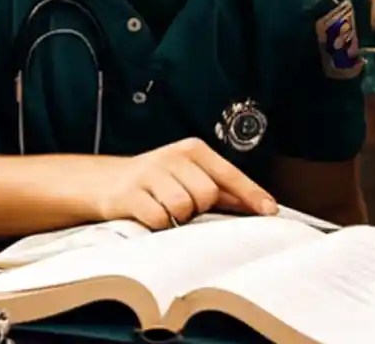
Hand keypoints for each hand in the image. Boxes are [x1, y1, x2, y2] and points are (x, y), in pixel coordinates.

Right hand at [91, 138, 278, 229]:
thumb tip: (259, 206)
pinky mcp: (130, 193)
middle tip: (184, 207)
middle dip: (199, 208)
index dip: (251, 194)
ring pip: (183, 207)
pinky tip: (150, 215)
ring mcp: (149, 173)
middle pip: (207, 194)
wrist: (105, 181)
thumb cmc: (156, 181)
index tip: (270, 211)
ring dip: (177, 218)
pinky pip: (158, 219)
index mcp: (192, 150)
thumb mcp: (188, 175)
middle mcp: (172, 156)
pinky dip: (158, 224)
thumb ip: (221, 188)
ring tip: (166, 211)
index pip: (229, 174)